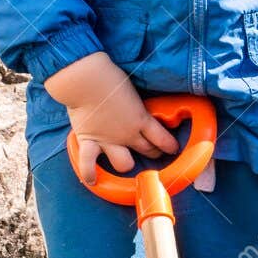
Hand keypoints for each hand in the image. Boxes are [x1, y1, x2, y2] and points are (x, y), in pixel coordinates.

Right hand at [44, 51, 179, 185]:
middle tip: (153, 150)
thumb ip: (136, 103)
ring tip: (125, 159)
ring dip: (126, 163)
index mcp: (141, 119)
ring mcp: (108, 141)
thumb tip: (138, 106)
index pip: (162, 139)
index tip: (172, 148)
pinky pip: (89, 164)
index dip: (169, 145)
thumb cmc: (109, 78)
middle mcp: (127, 134)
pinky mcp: (89, 141)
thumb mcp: (132, 90)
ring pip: (125, 164)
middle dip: (154, 152)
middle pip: (148, 150)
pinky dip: (89, 172)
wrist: (85, 80)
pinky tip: (92, 179)